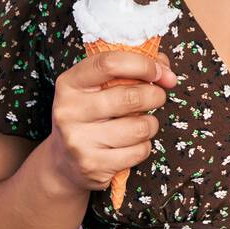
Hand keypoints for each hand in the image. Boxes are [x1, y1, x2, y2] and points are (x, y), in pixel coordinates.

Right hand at [46, 49, 177, 195]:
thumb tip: (166, 71)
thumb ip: (130, 70)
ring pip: (140, 127)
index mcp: (70, 83)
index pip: (110, 63)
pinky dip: (143, 146)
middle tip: (156, 97)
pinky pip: (139, 151)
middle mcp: (69, 111)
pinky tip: (130, 144)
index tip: (158, 71)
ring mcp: (79, 140)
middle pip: (130, 97)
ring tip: (139, 124)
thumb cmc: (89, 116)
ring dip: (150, 124)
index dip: (142, 64)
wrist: (63, 162)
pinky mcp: (93, 165)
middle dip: (155, 95)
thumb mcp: (97, 87)